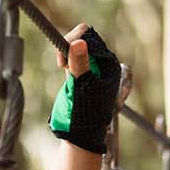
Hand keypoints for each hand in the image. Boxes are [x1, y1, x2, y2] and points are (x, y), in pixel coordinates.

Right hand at [49, 23, 121, 153]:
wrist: (80, 132)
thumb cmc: (87, 113)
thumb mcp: (83, 87)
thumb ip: (81, 64)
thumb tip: (79, 42)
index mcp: (108, 64)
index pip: (91, 37)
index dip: (75, 40)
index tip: (64, 55)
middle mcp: (100, 63)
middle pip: (82, 38)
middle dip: (68, 45)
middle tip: (61, 63)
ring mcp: (89, 67)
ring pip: (74, 45)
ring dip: (65, 52)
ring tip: (62, 67)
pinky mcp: (78, 72)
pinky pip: (69, 55)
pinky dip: (64, 58)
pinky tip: (63, 68)